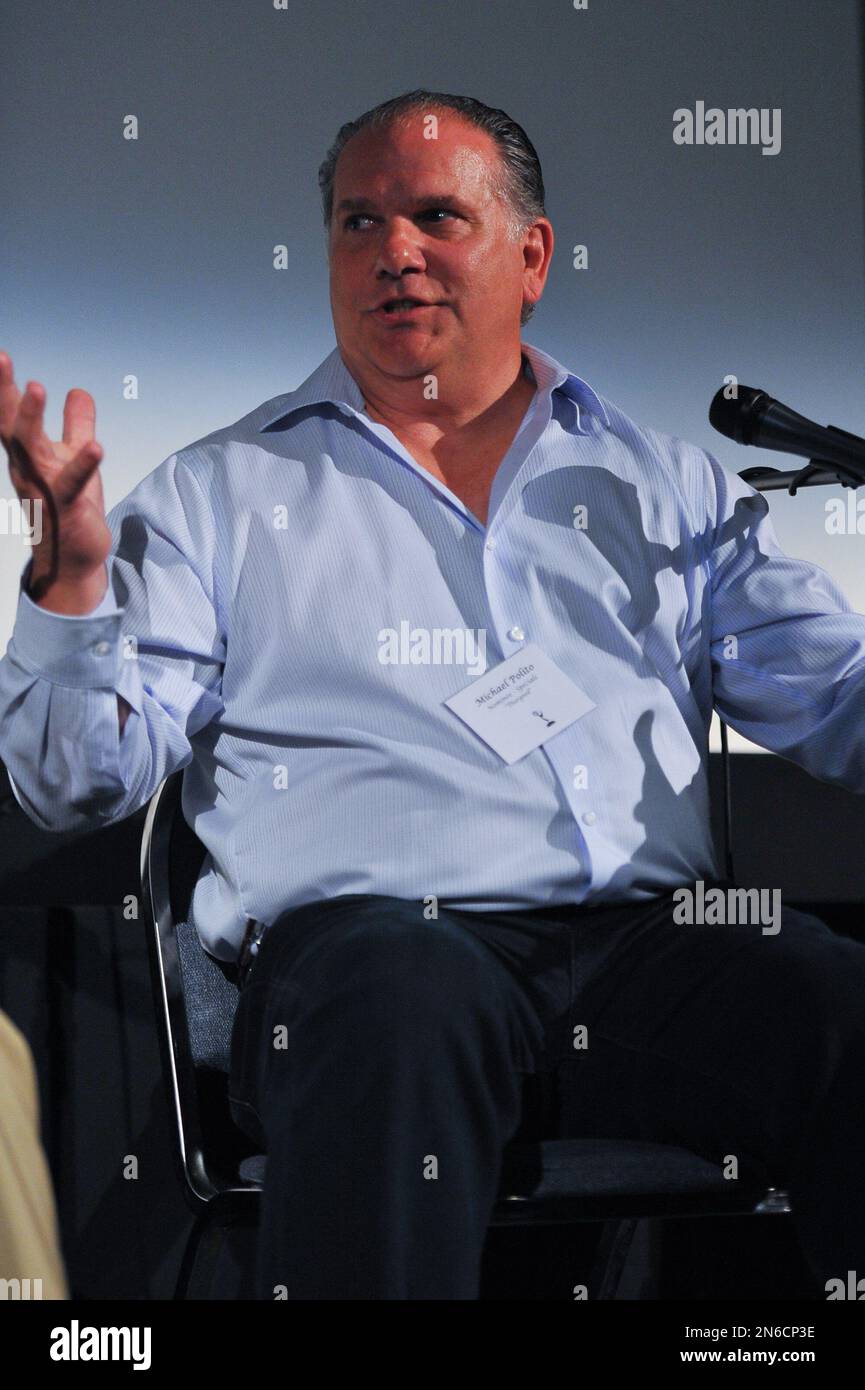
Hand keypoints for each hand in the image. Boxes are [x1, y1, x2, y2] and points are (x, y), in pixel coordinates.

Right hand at [0, 352, 111, 604]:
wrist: (71, 559)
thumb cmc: (69, 505)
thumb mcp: (75, 456)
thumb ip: (77, 424)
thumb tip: (78, 391)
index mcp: (26, 452)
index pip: (11, 413)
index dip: (4, 384)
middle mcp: (27, 466)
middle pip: (10, 423)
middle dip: (4, 391)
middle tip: (0, 356)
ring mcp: (43, 486)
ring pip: (31, 448)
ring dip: (32, 418)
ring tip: (37, 387)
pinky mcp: (66, 507)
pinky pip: (72, 483)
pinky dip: (83, 464)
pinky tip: (96, 447)